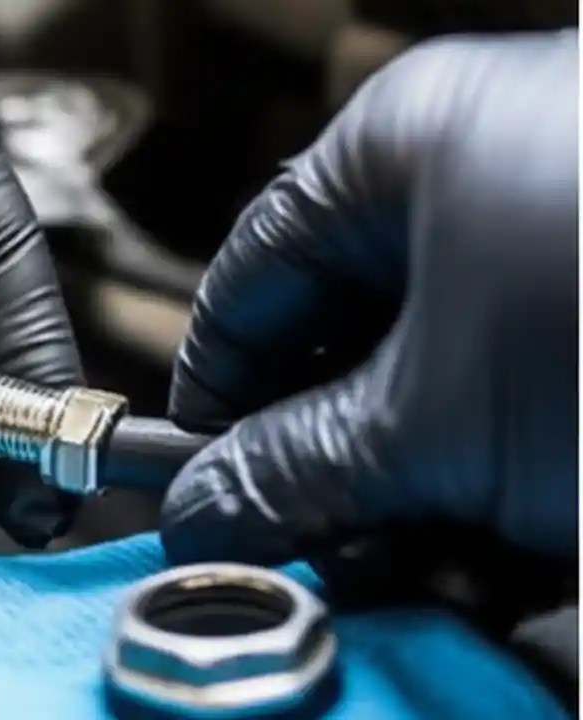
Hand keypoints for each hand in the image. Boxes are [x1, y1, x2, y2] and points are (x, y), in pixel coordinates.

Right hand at [161, 32, 577, 565]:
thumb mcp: (433, 423)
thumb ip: (293, 469)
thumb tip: (202, 511)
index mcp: (408, 141)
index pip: (249, 269)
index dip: (214, 385)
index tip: (200, 475)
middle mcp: (486, 161)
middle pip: (344, 324)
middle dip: (323, 451)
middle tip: (309, 538)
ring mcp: (564, 223)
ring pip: (436, 365)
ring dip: (408, 476)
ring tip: (406, 558)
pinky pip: (517, 377)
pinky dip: (492, 462)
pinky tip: (491, 540)